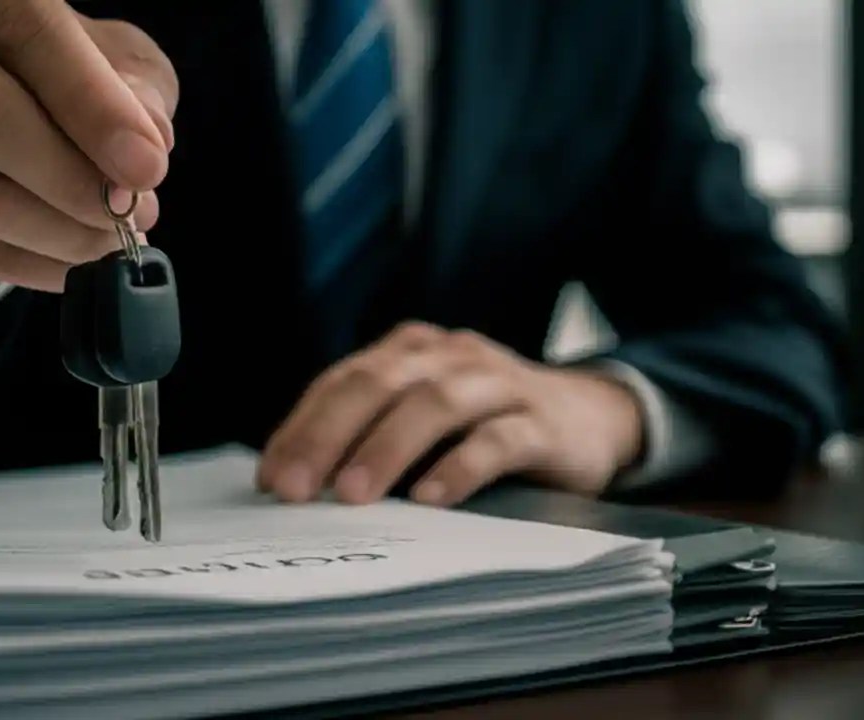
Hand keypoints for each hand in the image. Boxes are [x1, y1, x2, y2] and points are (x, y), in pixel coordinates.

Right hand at [0, 0, 178, 308]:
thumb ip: (137, 90)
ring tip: (112, 240)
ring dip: (59, 231)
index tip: (147, 166)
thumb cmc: (62, 78)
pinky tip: (76, 261)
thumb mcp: (116, 63)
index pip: (29, 35)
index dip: (91, 105)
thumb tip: (145, 144)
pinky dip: (35, 263)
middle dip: (73, 179)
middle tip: (130, 212)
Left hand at [257, 322, 645, 505]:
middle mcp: (451, 356)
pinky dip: (460, 468)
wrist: (591, 416)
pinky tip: (431, 498)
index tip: (272, 478)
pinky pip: (498, 441)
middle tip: (296, 489)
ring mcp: (498, 385)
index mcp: (411, 351)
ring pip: (435, 405)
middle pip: (380, 384)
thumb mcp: (424, 416)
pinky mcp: (541, 423)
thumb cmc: (486, 423)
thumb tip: (295, 480)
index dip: (303, 427)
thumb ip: (369, 433)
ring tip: (353, 495)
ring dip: (387, 449)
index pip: (344, 380)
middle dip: (329, 435)